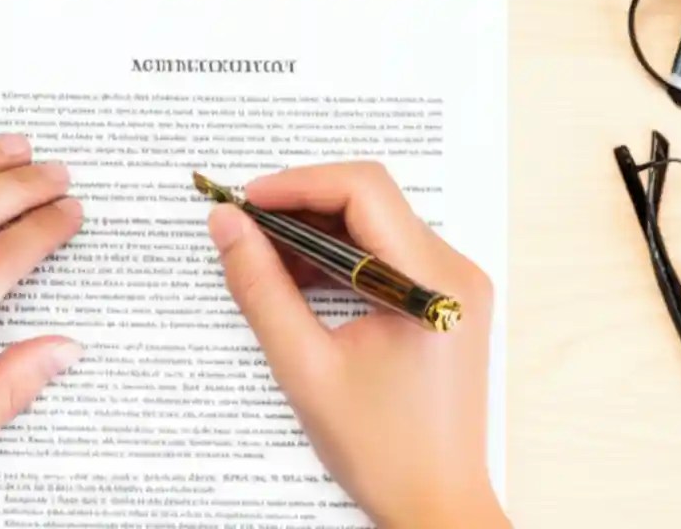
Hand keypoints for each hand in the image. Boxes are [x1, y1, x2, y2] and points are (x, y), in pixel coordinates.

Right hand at [206, 163, 509, 528]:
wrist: (435, 504)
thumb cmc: (381, 450)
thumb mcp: (306, 367)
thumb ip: (261, 289)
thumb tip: (227, 226)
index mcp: (432, 282)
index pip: (364, 191)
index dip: (298, 184)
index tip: (246, 201)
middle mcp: (454, 271)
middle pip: (369, 201)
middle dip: (300, 206)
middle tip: (243, 226)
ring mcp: (453, 285)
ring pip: (374, 226)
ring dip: (316, 233)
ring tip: (261, 257)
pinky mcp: (442, 301)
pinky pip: (384, 255)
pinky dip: (337, 259)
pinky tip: (295, 278)